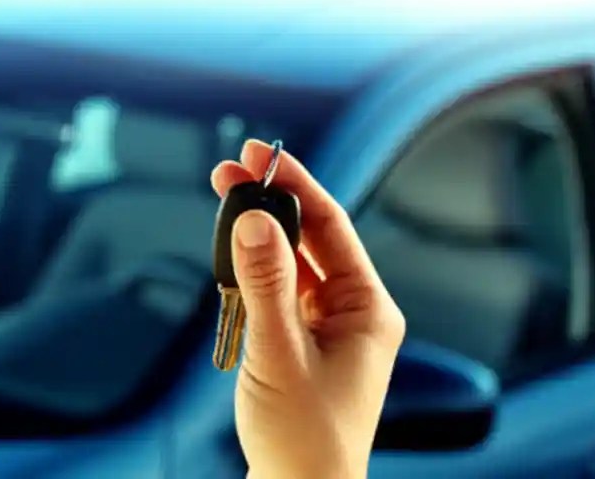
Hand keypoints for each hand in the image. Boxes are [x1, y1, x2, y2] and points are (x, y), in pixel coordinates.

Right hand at [211, 140, 405, 478]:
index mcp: (368, 309)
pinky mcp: (302, 345)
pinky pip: (278, 292)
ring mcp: (328, 329)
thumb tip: (252, 219)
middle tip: (230, 170)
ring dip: (259, 235)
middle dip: (271, 201)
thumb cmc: (304, 440)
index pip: (331, 226)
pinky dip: (253, 272)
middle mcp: (354, 313)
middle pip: (311, 238)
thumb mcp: (279, 354)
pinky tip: (231, 261)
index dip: (296, 183)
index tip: (261, 153)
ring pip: (292, 263)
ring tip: (226, 204)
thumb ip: (265, 284)